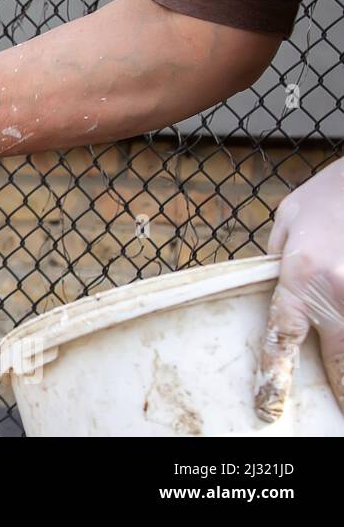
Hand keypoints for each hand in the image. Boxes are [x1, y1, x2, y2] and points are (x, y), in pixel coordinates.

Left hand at [257, 158, 343, 421]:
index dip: (276, 376)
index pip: (282, 337)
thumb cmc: (328, 195)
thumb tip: (274, 286)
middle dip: (340, 389)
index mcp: (301, 276)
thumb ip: (278, 259)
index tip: (270, 405)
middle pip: (339, 358)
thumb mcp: (287, 221)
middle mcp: (337, 292)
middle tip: (337, 412)